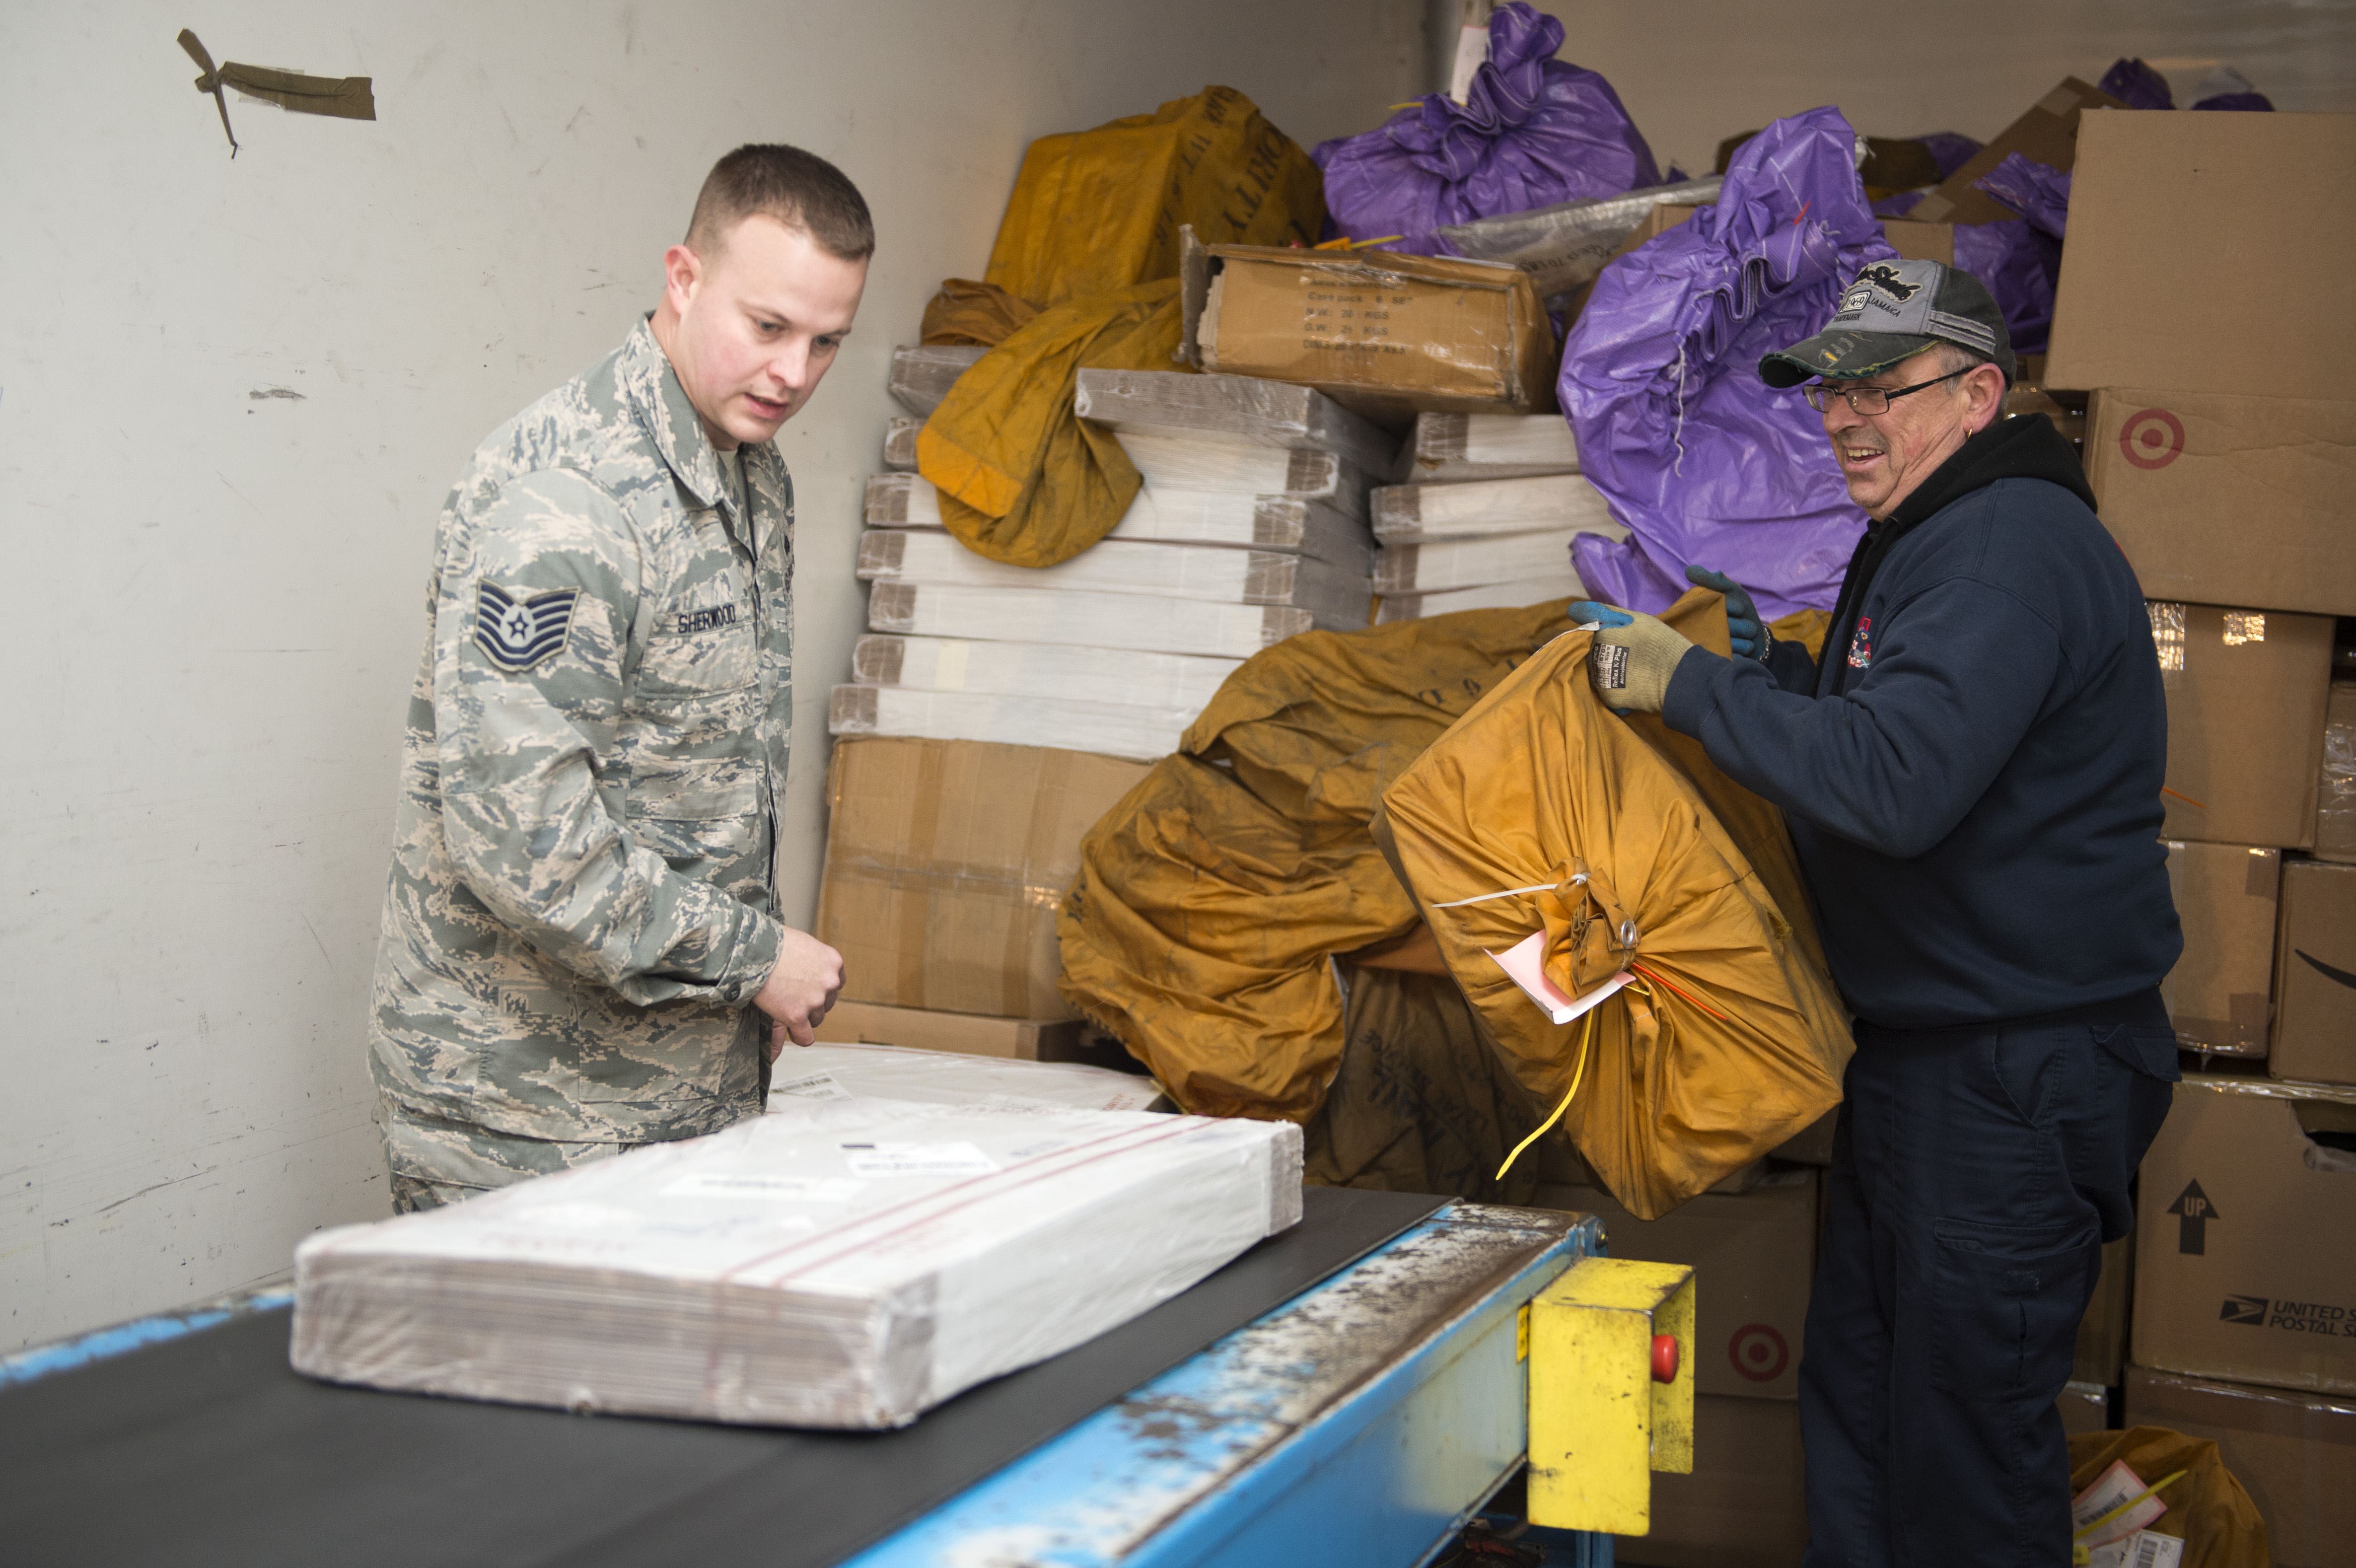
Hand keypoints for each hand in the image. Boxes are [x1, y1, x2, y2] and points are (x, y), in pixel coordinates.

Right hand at [754, 927, 843, 1059]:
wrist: (755, 950)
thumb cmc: (772, 941)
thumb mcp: (803, 943)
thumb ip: (812, 959)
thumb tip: (807, 968)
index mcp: (833, 962)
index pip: (836, 983)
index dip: (821, 987)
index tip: (808, 988)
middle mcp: (829, 982)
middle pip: (827, 1002)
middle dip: (812, 1001)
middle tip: (792, 996)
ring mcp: (815, 1000)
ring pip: (816, 1019)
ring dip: (804, 1016)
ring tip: (784, 1005)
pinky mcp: (797, 1016)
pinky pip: (805, 1037)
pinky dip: (799, 1036)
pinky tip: (791, 1031)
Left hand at [1568, 600, 1694, 713]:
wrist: (1680, 676)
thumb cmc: (1662, 643)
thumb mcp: (1637, 619)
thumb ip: (1606, 613)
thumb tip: (1574, 610)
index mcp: (1601, 633)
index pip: (1583, 633)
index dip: (1597, 636)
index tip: (1612, 639)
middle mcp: (1595, 655)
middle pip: (1590, 654)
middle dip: (1603, 654)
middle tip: (1630, 657)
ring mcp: (1600, 678)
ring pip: (1597, 673)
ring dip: (1607, 672)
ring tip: (1632, 672)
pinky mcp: (1608, 697)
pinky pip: (1606, 691)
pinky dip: (1616, 689)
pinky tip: (1633, 686)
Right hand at [1684, 565, 1768, 660]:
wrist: (1757, 638)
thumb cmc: (1741, 611)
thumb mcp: (1730, 590)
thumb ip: (1711, 580)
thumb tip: (1688, 571)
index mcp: (1696, 611)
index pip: (1708, 608)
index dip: (1729, 607)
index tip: (1740, 608)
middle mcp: (1695, 630)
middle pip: (1719, 628)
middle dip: (1739, 626)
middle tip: (1749, 628)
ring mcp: (1704, 648)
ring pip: (1725, 644)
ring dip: (1743, 642)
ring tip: (1747, 641)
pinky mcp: (1714, 663)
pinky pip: (1728, 659)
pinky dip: (1741, 655)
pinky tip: (1744, 653)